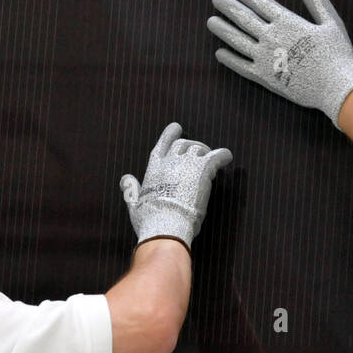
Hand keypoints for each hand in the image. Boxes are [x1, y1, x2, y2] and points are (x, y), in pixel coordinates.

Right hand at [120, 123, 232, 250]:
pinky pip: (216, 156)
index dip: (169, 135)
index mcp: (154, 168)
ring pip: (199, 148)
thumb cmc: (150, 220)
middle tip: (198, 149)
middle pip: (182, 145)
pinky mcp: (202, 169)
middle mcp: (170, 161)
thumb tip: (125, 178)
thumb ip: (130, 189)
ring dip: (205, 152)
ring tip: (210, 158)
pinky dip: (223, 155)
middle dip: (190, 144)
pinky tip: (227, 157)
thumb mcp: (134, 204)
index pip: (162, 145)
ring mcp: (186, 163)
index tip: (176, 128)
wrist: (167, 225)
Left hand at [208, 0, 352, 129]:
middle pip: (245, 18)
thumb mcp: (332, 23)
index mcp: (288, 22)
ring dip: (223, 29)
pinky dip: (229, 59)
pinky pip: (241, 66)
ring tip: (211, 21)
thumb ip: (318, 2)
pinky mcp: (264, 77)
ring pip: (238, 40)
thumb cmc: (337, 54)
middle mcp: (272, 37)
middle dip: (229, 7)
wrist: (335, 87)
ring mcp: (265, 57)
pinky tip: (219, 53)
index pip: (262, 4)